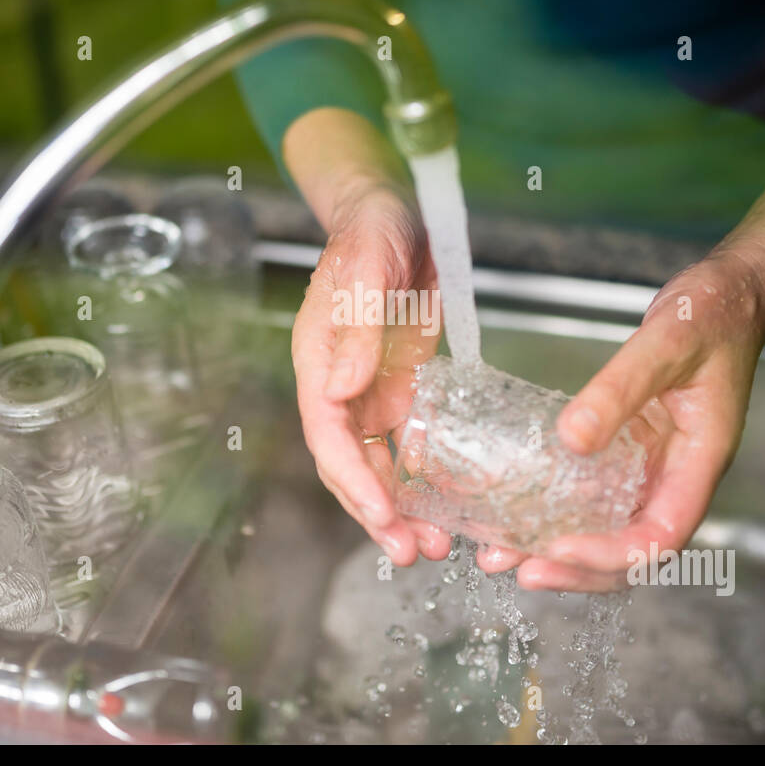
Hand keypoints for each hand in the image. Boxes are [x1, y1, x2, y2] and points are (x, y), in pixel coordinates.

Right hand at [292, 186, 452, 565]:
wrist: (396, 213)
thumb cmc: (372, 230)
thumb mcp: (368, 268)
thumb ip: (357, 326)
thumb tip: (342, 390)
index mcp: (319, 361)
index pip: (327, 433)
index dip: (350, 478)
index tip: (380, 512)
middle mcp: (340, 386)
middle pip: (349, 463)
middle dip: (375, 512)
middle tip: (410, 552)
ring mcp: (370, 391)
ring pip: (377, 465)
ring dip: (400, 508)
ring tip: (432, 546)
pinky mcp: (401, 389)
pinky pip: (407, 445)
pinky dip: (421, 479)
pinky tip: (445, 507)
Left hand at [476, 239, 764, 590]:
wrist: (728, 295)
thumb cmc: (713, 315)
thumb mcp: (665, 343)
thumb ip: (621, 390)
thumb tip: (572, 440)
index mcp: (700, 463)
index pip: (661, 537)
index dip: (611, 555)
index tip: (559, 550)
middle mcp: (678, 476)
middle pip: (633, 552)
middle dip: (577, 570)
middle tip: (520, 569)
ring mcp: (657, 467)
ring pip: (612, 530)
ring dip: (561, 550)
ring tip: (504, 554)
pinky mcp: (635, 452)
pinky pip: (600, 497)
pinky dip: (562, 512)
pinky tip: (520, 511)